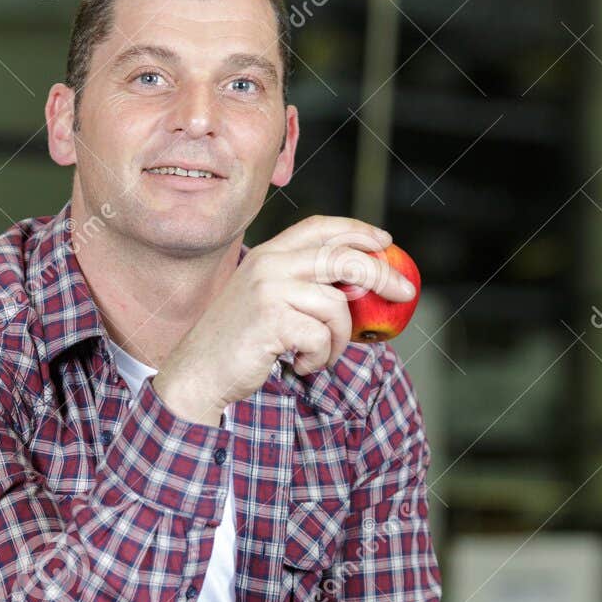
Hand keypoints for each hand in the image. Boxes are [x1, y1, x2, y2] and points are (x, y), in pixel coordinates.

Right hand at [151, 216, 414, 423]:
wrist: (198, 373)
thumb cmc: (237, 343)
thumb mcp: (267, 301)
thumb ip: (301, 285)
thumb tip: (359, 287)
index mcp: (268, 254)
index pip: (320, 227)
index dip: (357, 230)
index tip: (385, 240)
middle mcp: (269, 264)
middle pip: (342, 258)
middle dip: (381, 274)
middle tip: (404, 293)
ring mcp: (269, 290)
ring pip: (336, 306)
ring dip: (339, 339)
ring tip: (320, 355)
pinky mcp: (272, 319)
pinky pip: (321, 336)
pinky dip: (319, 357)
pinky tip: (300, 365)